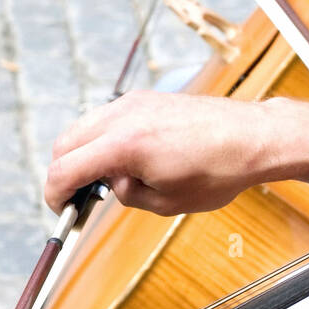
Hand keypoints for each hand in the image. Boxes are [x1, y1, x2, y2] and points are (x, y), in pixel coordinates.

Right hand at [45, 91, 282, 217]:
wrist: (253, 138)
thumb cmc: (218, 172)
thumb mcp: (166, 202)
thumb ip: (127, 195)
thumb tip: (111, 184)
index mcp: (124, 145)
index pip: (65, 168)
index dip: (55, 194)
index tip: (60, 209)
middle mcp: (122, 116)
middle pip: (65, 143)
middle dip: (65, 173)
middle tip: (79, 199)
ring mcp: (133, 102)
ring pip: (84, 127)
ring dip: (83, 154)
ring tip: (107, 181)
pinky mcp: (146, 98)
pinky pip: (107, 118)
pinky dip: (102, 139)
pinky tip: (125, 160)